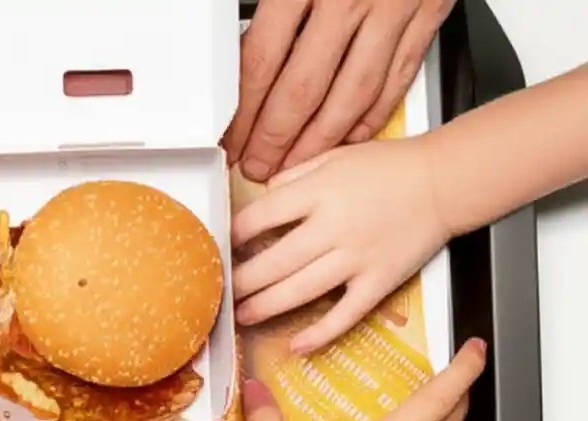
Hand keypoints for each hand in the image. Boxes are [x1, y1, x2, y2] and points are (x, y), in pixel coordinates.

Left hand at [225, 0, 455, 181]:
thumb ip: (265, 1)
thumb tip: (233, 49)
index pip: (262, 62)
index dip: (243, 110)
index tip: (231, 135)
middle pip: (303, 89)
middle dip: (275, 138)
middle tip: (256, 164)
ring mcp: (393, 9)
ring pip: (351, 95)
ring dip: (320, 141)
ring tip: (295, 164)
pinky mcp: (428, 14)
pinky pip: (397, 78)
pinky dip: (372, 115)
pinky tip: (350, 136)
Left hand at [231, 139, 447, 353]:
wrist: (444, 180)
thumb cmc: (389, 167)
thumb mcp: (333, 157)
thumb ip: (293, 177)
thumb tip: (261, 198)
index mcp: (317, 194)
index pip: (260, 218)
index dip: (233, 236)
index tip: (218, 247)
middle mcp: (333, 228)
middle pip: (274, 262)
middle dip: (241, 281)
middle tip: (220, 292)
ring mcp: (357, 258)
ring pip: (300, 291)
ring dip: (266, 307)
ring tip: (241, 317)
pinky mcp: (379, 281)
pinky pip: (346, 314)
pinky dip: (321, 333)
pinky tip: (296, 346)